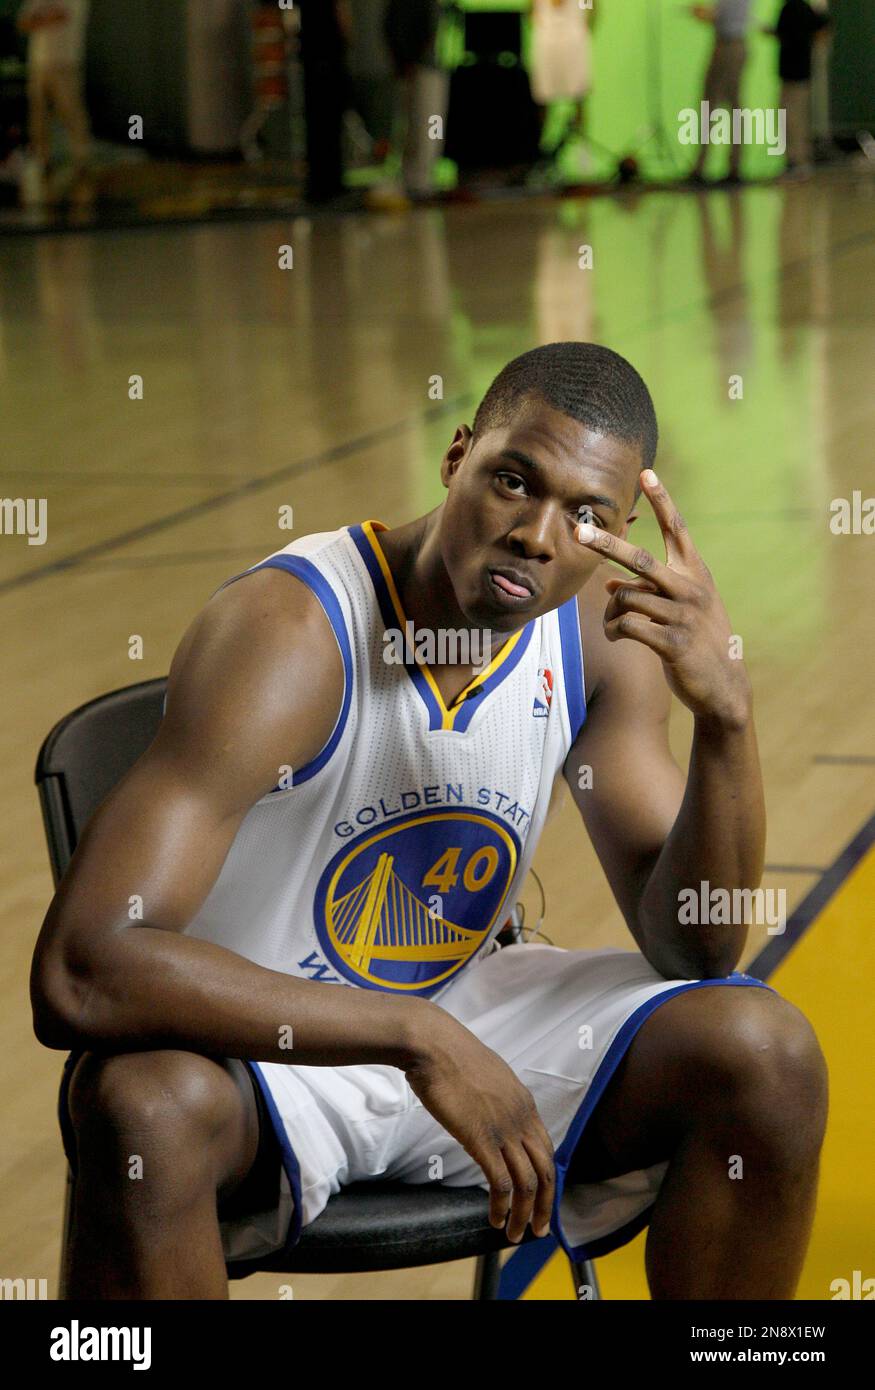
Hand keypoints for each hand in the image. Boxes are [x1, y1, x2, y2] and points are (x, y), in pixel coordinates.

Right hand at [405, 1011, 554, 1242]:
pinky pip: (501, 1182)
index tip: (540, 1198)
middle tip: (536, 1228)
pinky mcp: (481, 1138)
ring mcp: (503, 1128)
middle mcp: (521, 1117)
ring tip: (513, 1234)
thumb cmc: (450, 1054)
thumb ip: (497, 1097)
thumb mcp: (486, 1075)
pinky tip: (494, 1218)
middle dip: (544, 1205)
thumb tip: (492, 1110)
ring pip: (527, 1182)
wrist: (432, 1044)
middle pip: (546, 1170)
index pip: (546, 1148)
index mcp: (524, 1102)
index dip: (546, 1178)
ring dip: (523, 1214)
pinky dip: (501, 1206)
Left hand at [576, 468, 751, 729]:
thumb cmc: (697, 642)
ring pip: (626, 598)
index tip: (647, 473)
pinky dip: (614, 630)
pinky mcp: (673, 642)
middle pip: (640, 560)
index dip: (663, 501)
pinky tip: (617, 638)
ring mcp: (683, 615)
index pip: (677, 529)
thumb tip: (608, 586)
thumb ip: (650, 592)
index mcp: (695, 573)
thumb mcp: (681, 609)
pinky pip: (628, 626)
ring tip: (612, 625)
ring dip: (610, 612)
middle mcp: (691, 589)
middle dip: (607, 544)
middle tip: (579, 531)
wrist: (723, 685)